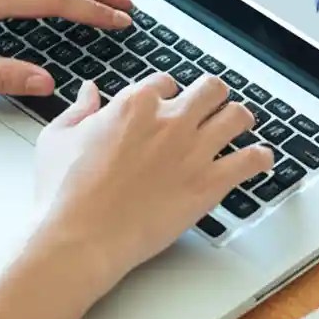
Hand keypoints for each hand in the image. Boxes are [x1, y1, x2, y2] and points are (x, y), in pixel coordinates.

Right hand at [32, 74, 272, 289]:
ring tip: (239, 127)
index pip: (167, 81)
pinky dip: (260, 158)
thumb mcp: (58, 139)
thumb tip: (89, 91)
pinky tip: (260, 159)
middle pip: (211, 89)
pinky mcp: (209, 183)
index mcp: (135, 105)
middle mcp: (170, 121)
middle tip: (212, 109)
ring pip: (238, 116)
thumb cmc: (64, 194)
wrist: (79, 237)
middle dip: (212, 96)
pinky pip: (251, 160)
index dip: (169, 93)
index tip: (170, 105)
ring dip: (240, 119)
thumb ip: (79, 110)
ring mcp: (193, 150)